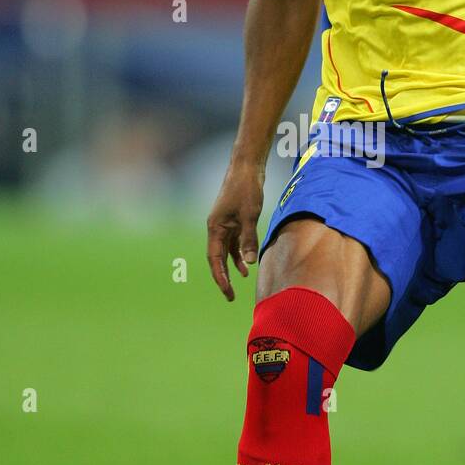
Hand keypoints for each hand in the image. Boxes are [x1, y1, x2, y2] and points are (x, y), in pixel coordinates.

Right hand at [206, 161, 264, 299]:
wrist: (247, 167)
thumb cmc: (246, 189)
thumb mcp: (250, 215)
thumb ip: (248, 239)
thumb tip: (248, 263)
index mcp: (215, 228)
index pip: (214, 260)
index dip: (220, 278)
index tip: (228, 293)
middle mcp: (216, 228)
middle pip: (217, 259)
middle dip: (223, 278)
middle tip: (230, 297)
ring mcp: (224, 224)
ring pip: (225, 252)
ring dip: (231, 267)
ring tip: (239, 283)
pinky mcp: (233, 220)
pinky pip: (233, 243)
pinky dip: (238, 254)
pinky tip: (246, 264)